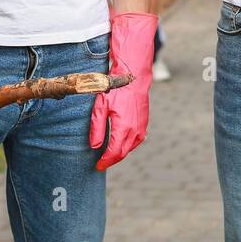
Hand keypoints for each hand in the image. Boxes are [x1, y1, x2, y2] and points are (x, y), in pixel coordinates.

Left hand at [89, 10, 157, 169]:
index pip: (114, 152)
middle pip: (123, 152)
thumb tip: (95, 147)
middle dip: (112, 159)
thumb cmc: (114, 89)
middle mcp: (135, 130)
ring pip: (131, 147)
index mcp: (124, 128)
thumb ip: (97, 129)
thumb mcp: (100, 107)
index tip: (97, 166)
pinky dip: (128, 145)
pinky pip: (137, 139)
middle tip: (101, 164)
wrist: (133, 74)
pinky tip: (122, 143)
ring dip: (121, 153)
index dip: (105, 161)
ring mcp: (142, 125)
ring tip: (109, 155)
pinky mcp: (144, 120)